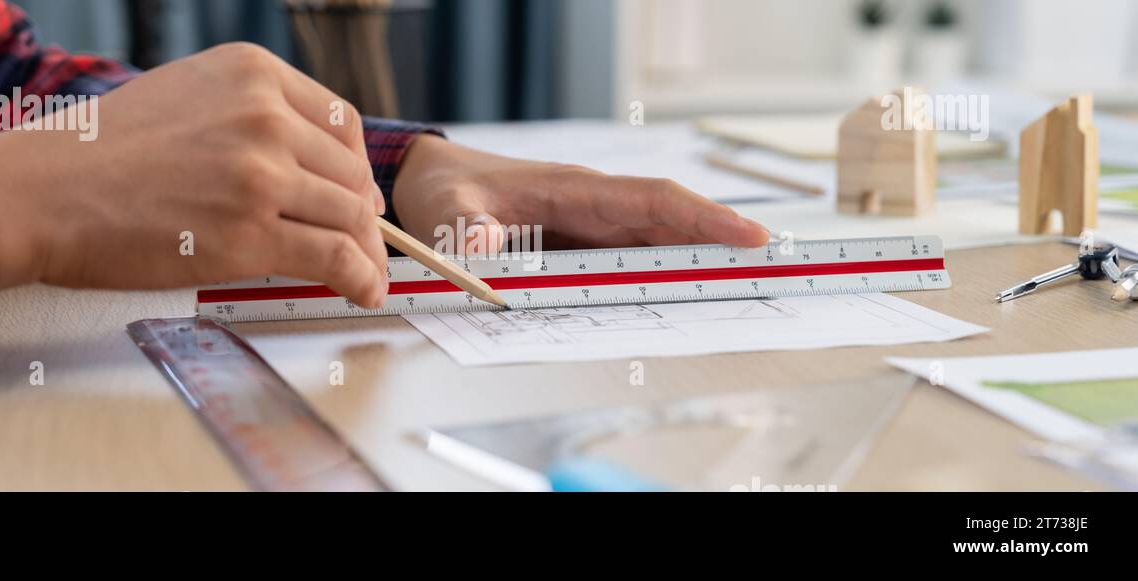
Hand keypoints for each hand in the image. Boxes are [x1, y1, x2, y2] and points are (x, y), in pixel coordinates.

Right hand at [0, 43, 390, 307]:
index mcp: (251, 73)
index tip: (358, 192)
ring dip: (367, 253)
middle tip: (365, 243)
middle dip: (364, 214)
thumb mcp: (185, 97)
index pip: (340, 120)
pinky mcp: (250, 234)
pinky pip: (333, 257)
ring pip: (349, 216)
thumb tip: (301, 160)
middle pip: (350, 172)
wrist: (39, 192)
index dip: (356, 165)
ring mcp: (260, 174)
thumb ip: (246, 117)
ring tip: (366, 276)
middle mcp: (264, 117)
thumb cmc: (98, 153)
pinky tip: (363, 290)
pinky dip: (359, 278)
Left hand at [391, 135, 770, 253]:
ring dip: (701, 264)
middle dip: (723, 243)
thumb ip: (466, 232)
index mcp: (576, 189)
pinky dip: (665, 279)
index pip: (652, 200)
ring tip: (750, 290)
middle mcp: (596, 207)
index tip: (748, 235)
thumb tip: (483, 251)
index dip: (703, 216)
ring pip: (661, 244)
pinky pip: (635, 263)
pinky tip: (689, 302)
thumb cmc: (447, 192)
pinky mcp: (586, 249)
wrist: (436, 186)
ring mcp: (595, 229)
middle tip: (776, 271)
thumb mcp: (448, 213)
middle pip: (672, 224)